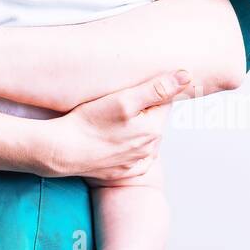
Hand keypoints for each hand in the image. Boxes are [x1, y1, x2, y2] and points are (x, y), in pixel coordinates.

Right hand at [34, 70, 191, 182]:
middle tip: (117, 104)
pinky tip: (110, 139)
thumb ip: (157, 88)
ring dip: (134, 128)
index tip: (131, 90)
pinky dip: (125, 146)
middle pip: (153, 120)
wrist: (63, 151)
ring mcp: (137, 163)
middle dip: (142, 110)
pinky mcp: (123, 173)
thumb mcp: (123, 99)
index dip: (149, 92)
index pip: (164, 101)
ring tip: (110, 121)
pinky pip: (132, 156)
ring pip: (143, 138)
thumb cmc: (89, 122)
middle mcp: (150, 149)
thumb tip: (186, 77)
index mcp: (154, 128)